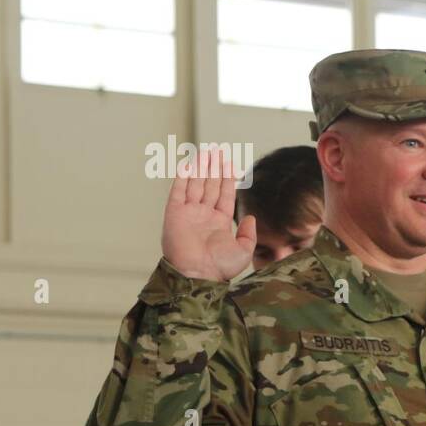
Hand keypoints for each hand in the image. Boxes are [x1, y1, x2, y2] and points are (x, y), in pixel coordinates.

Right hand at [161, 148, 256, 281]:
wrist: (198, 275)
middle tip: (217, 150)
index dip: (226, 178)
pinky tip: (188, 164)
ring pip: (195, 184)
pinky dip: (182, 177)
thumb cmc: (220, 267)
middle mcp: (203, 215)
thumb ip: (248, 233)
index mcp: (219, 223)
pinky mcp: (174, 213)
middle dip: (214, 168)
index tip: (229, 163)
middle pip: (209, 185)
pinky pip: (178, 191)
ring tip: (206, 152)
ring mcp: (188, 213)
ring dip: (200, 168)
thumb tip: (251, 217)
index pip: (223, 195)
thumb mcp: (244, 251)